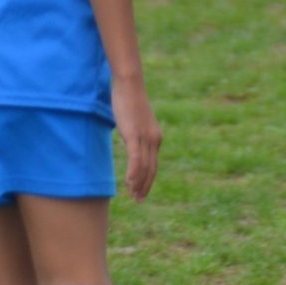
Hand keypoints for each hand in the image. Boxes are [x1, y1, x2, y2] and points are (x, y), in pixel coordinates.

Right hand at [111, 78, 160, 201]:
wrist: (130, 84)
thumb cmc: (130, 100)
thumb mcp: (135, 121)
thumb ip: (136, 133)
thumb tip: (131, 140)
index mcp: (156, 137)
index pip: (153, 165)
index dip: (148, 181)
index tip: (141, 192)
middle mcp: (154, 139)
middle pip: (151, 169)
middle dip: (145, 186)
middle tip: (138, 200)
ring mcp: (145, 137)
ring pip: (144, 167)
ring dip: (139, 183)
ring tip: (134, 196)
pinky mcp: (134, 134)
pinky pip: (136, 158)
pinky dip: (134, 173)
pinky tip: (129, 183)